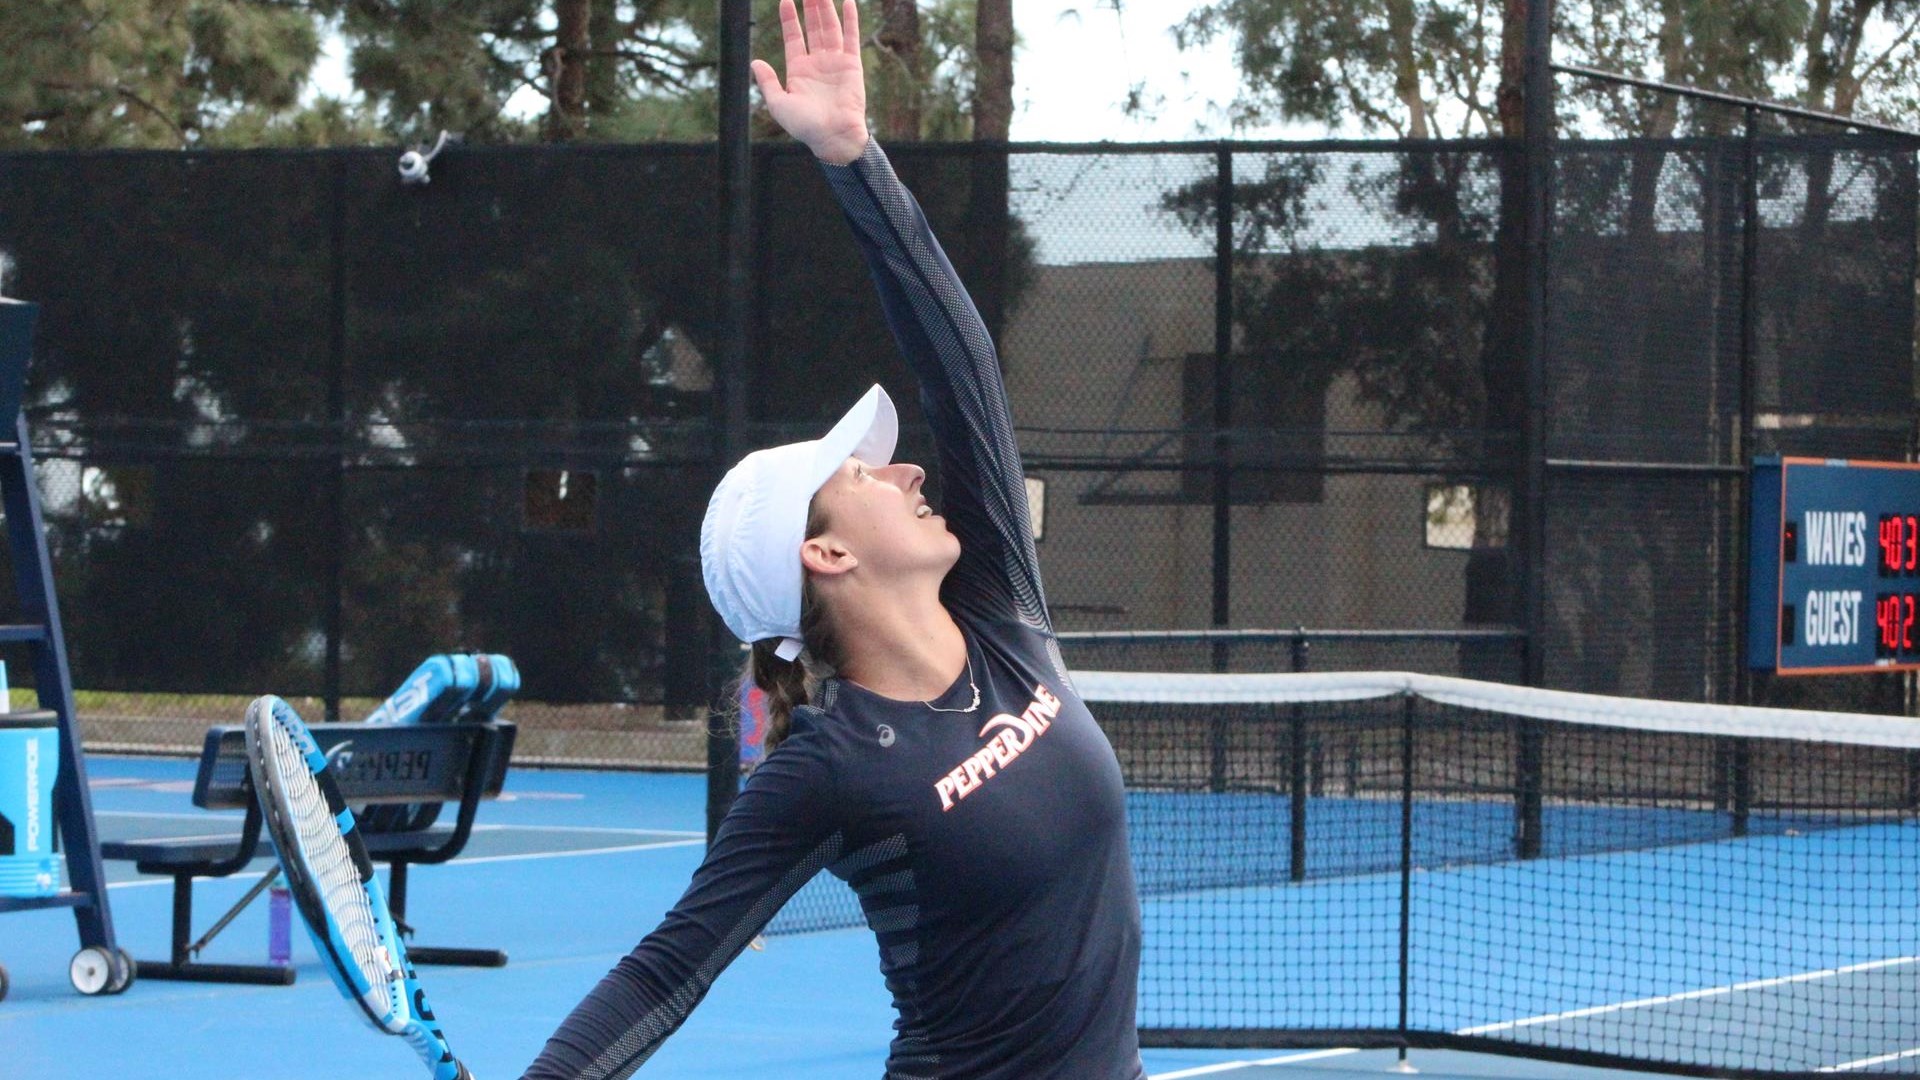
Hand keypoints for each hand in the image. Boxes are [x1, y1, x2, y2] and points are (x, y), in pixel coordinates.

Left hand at [751, 0, 869, 164]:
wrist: (832, 136)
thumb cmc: (804, 125)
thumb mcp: (778, 104)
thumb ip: (768, 82)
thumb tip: (756, 62)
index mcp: (799, 70)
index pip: (793, 37)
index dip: (789, 18)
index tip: (785, 0)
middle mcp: (817, 63)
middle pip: (812, 28)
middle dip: (810, 7)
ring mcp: (835, 62)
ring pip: (830, 28)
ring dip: (826, 8)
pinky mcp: (852, 65)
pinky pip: (851, 37)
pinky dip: (850, 19)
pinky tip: (848, 2)